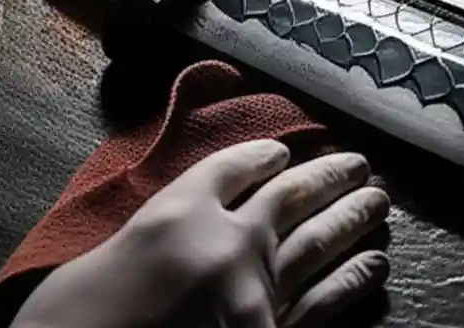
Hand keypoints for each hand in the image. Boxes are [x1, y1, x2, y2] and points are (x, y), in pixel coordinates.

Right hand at [12, 140, 390, 327]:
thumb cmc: (86, 313)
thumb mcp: (120, 250)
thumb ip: (170, 224)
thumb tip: (221, 211)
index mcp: (177, 212)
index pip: (232, 167)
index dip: (263, 156)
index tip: (282, 151)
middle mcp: (225, 244)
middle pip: (291, 197)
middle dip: (329, 178)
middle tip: (359, 164)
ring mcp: (254, 293)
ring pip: (318, 241)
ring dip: (353, 216)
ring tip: (377, 200)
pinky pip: (325, 300)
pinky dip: (353, 278)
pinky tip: (374, 263)